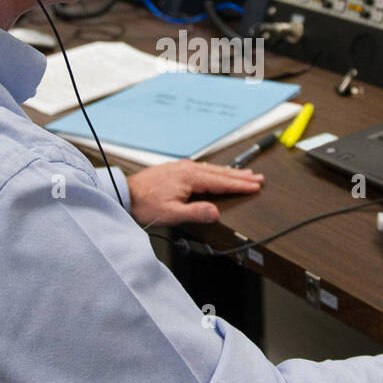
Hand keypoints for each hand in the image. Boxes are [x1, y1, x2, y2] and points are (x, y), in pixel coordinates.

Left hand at [127, 160, 262, 227]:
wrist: (125, 194)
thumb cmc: (144, 204)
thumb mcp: (171, 214)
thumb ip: (195, 213)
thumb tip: (215, 212)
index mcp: (190, 177)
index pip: (221, 182)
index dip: (240, 185)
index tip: (255, 186)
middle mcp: (187, 169)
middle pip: (220, 172)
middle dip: (240, 176)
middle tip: (257, 178)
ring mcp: (181, 168)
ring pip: (212, 169)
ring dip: (229, 173)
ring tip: (244, 175)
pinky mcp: (176, 170)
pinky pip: (203, 169)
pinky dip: (216, 171)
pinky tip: (217, 173)